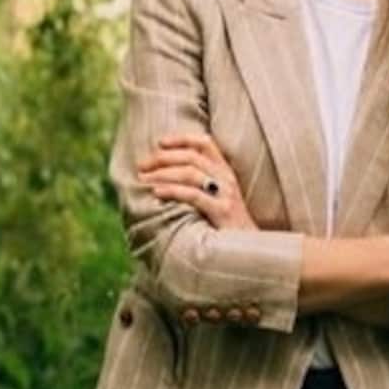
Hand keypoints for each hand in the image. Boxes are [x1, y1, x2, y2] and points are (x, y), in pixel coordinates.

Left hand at [137, 129, 255, 230]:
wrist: (247, 249)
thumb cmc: (226, 225)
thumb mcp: (216, 197)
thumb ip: (199, 183)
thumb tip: (164, 173)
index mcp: (225, 171)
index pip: (204, 143)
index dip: (182, 139)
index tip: (159, 143)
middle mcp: (226, 178)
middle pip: (192, 157)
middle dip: (163, 158)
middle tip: (142, 166)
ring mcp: (226, 194)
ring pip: (190, 173)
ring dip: (162, 174)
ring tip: (144, 179)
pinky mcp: (222, 211)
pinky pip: (194, 195)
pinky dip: (172, 191)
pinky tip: (157, 193)